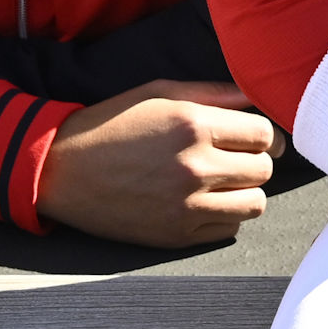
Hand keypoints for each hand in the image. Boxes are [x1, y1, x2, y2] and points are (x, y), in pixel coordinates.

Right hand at [31, 76, 277, 246]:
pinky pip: (228, 229)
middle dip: (256, 161)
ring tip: (226, 182)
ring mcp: (188, 205)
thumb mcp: (160, 93)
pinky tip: (205, 202)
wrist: (63, 170)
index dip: (263, 134)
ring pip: (255, 204)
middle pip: (264, 169)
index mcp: (193, 124)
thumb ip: (214, 93)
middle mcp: (196, 166)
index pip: (264, 134)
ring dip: (246, 191)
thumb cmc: (112, 124)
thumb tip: (255, 98)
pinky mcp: (178, 234)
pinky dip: (224, 216)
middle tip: (236, 158)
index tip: (253, 137)